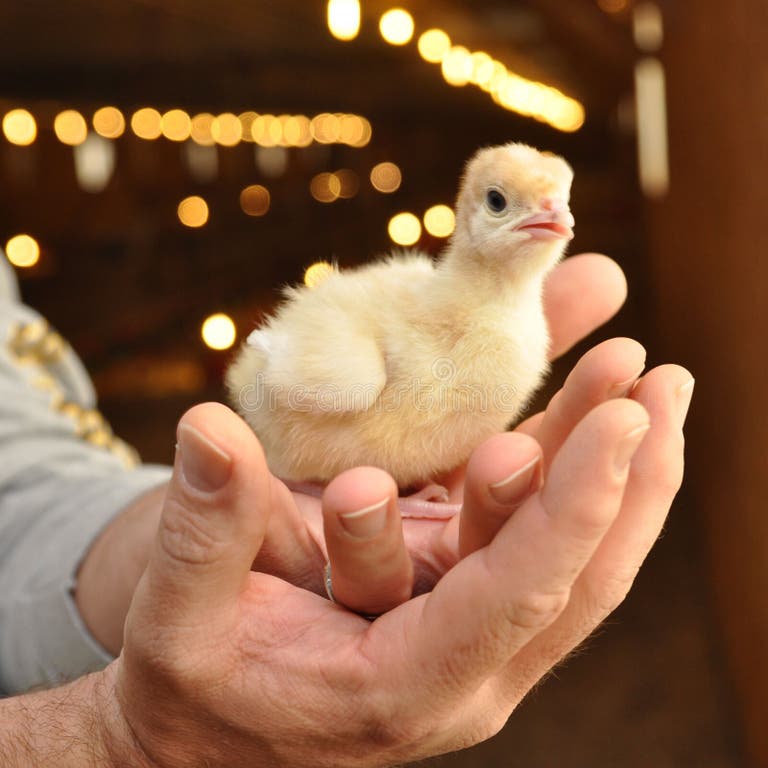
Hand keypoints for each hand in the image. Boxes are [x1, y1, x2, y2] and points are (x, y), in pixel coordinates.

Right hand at [75, 252, 627, 648]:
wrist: (200, 731)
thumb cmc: (190, 681)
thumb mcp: (178, 613)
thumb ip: (201, 524)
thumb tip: (207, 428)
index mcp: (404, 686)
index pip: (520, 597)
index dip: (576, 506)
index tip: (624, 418)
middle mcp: (463, 668)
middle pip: (579, 578)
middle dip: (629, 479)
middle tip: (661, 383)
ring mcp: (470, 635)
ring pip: (572, 559)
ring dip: (613, 470)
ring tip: (641, 380)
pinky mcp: (459, 600)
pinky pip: (530, 540)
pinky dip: (564, 476)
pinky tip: (585, 415)